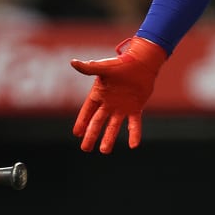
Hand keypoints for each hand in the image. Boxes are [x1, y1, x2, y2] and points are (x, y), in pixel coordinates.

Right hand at [69, 36, 167, 153]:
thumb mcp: (104, 67)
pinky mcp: (135, 108)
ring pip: (113, 126)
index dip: (82, 122)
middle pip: (97, 122)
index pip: (87, 111)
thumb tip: (73, 62)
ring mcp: (122, 107)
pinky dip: (134, 134)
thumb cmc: (121, 63)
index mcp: (99, 94)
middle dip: (91, 135)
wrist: (142, 62)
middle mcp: (109, 104)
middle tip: (86, 149)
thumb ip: (89, 68)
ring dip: (109, 138)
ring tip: (104, 151)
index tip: (76, 133)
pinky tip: (133, 145)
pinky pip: (134, 124)